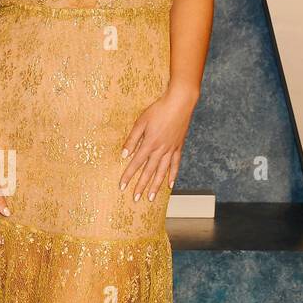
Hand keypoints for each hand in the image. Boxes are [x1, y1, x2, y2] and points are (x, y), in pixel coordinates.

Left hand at [120, 80, 198, 201]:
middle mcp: (160, 150)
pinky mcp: (178, 147)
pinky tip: (170, 185)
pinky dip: (172, 175)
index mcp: (149, 144)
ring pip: (162, 172)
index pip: (136, 164)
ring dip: (156, 186)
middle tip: (135, 199)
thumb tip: (124, 155)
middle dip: (141, 186)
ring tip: (151, 198)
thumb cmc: (159, 109)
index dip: (128, 176)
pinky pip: (175, 165)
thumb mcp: (141, 122)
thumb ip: (132, 139)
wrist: (180, 103)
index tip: (122, 186)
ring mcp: (171, 149)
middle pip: (149, 172)